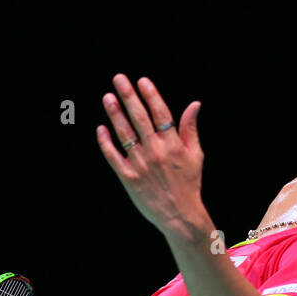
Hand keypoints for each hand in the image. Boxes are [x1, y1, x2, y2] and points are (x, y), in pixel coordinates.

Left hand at [96, 74, 209, 239]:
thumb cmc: (188, 184)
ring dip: (115, 114)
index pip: (160, 114)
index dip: (151, 95)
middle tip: (119, 79)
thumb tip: (194, 104)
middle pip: (139, 118)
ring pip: (125, 134)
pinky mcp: (128, 178)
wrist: (180, 216)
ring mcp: (140, 165)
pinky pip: (114, 157)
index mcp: (173, 145)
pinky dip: (106, 143)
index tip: (142, 81)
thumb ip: (190, 129)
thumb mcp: (195, 155)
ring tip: (108, 97)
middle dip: (129, 96)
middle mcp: (156, 152)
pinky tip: (101, 129)